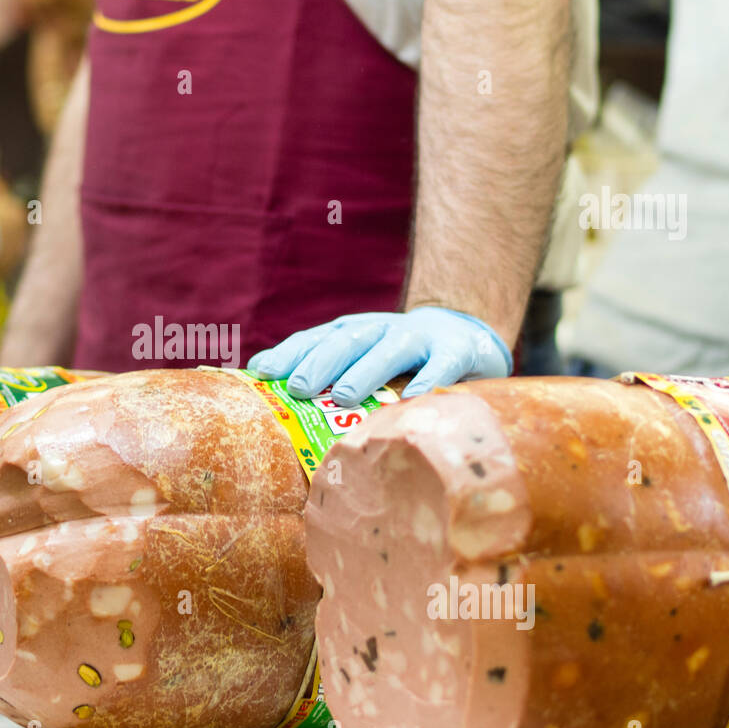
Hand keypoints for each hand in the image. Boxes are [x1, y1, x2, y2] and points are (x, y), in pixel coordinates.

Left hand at [248, 308, 511, 406]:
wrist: (466, 332)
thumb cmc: (400, 359)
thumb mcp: (363, 357)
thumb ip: (326, 371)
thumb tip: (268, 387)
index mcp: (355, 333)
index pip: (316, 339)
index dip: (289, 353)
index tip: (262, 372)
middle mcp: (382, 330)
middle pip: (347, 341)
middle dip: (319, 363)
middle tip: (298, 388)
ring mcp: (420, 338)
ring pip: (390, 350)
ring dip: (366, 370)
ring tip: (344, 396)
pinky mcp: (457, 351)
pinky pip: (442, 365)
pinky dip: (430, 379)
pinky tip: (416, 397)